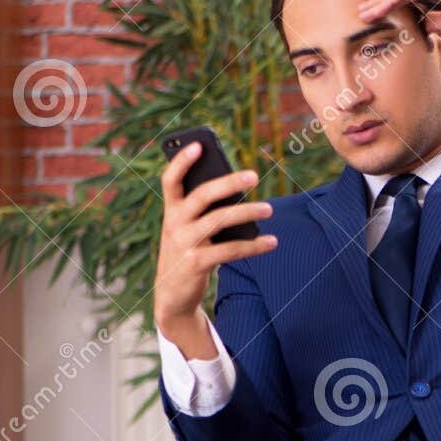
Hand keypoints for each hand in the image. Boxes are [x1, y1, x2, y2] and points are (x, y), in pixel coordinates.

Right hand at [154, 142, 276, 356]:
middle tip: (254, 176)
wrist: (172, 295)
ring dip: (247, 212)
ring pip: (219, 221)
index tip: (198, 144)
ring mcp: (184, 243)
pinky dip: (253, 246)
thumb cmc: (187, 251)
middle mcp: (174, 223)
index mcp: (171, 210)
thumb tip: (239, 192)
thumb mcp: (188, 229)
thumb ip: (205, 211)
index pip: (170, 180)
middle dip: (228, 183)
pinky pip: (230, 250)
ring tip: (269, 209)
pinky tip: (271, 242)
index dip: (182, 161)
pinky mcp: (196, 263)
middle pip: (201, 195)